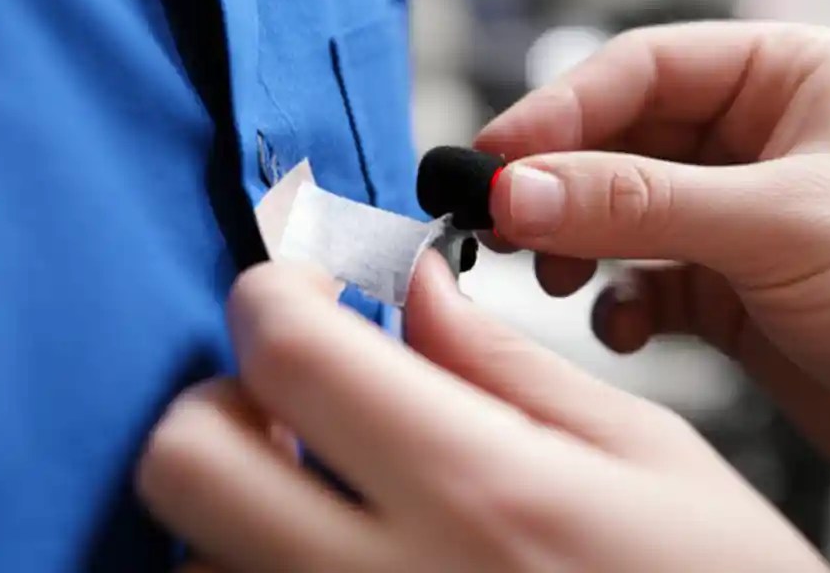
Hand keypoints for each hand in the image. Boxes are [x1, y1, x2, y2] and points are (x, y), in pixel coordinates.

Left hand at [136, 256, 827, 571]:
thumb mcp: (645, 457)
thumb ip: (506, 362)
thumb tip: (414, 285)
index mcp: (479, 488)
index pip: (288, 348)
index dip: (274, 287)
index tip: (305, 285)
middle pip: (185, 458)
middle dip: (222, 396)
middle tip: (296, 390)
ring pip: (193, 555)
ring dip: (235, 497)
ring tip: (323, 486)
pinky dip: (254, 565)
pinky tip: (335, 549)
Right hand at [475, 21, 829, 557]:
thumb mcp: (779, 225)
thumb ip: (637, 204)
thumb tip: (516, 187)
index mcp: (785, 78)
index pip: (641, 68)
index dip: (560, 110)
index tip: (495, 159)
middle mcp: (753, 140)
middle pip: (617, 140)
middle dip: (559, 184)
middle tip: (499, 222)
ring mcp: (733, 217)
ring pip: (616, 212)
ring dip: (576, 245)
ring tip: (557, 278)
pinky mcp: (722, 289)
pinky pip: (636, 280)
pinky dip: (616, 304)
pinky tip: (626, 326)